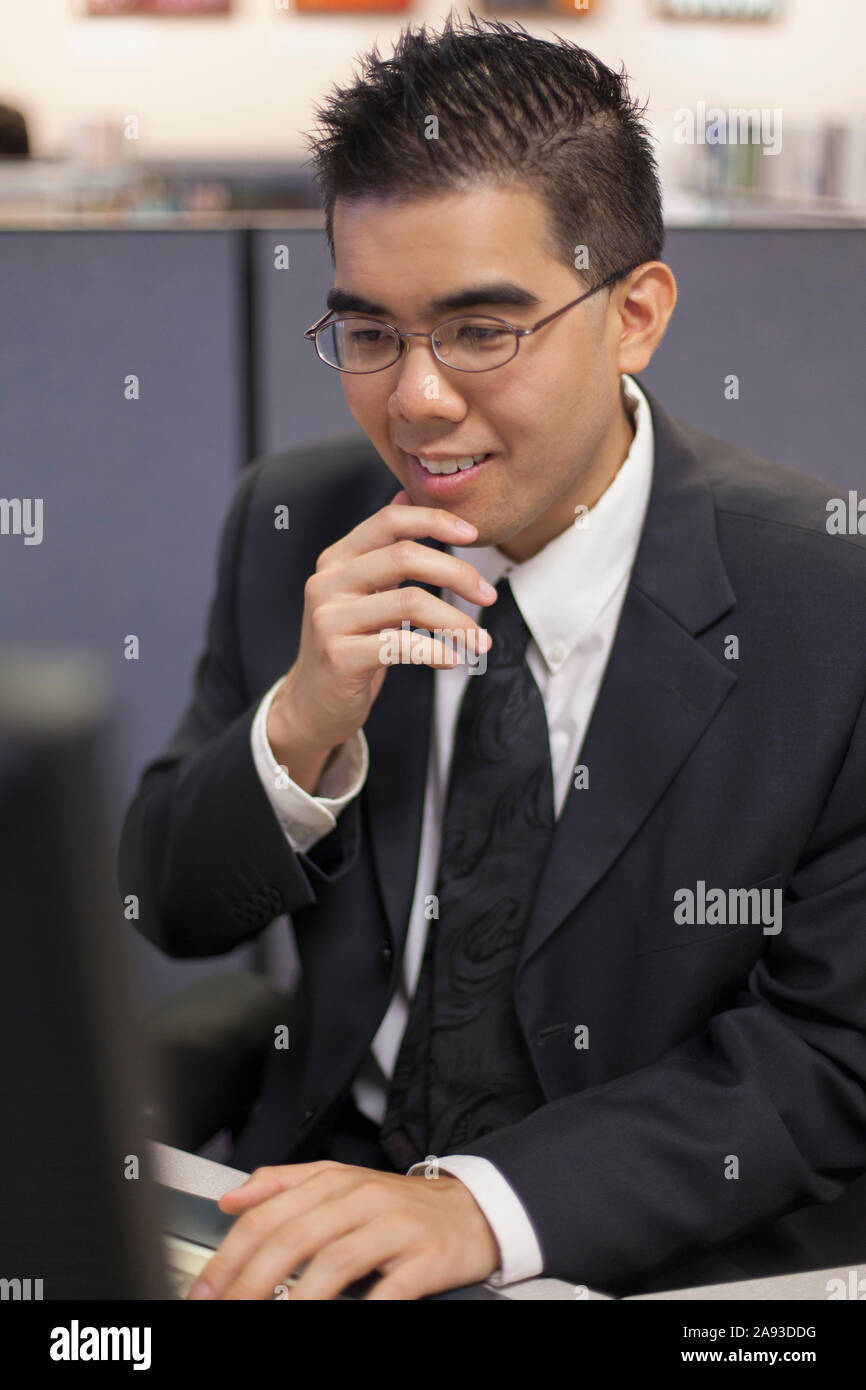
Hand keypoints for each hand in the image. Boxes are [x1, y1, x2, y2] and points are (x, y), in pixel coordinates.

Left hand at [186, 1160, 500, 1300]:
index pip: (268, 1213)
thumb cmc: (398, 1206)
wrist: (473, 1210)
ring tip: (270, 1324)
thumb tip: (231, 1199)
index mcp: (334, 1180)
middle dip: (249, 1283)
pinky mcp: (425, 1257)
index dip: (229, 1256)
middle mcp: (361, 1197)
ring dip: (294, 1302)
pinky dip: (359, 1311)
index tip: (204, 1292)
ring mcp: (394, 1226)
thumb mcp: (341, 1181)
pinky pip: (386, 1292)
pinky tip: (338, 1322)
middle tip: (227, 1310)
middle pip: (293, 1238)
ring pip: (333, 1263)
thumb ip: (284, 1184)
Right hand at [267, 491, 496, 789]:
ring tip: (479, 641)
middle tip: (488, 595)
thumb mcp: (360, 592)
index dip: (435, 521)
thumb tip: (404, 495)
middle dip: (458, 572)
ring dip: (456, 621)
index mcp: (336, 560)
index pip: (389, 522)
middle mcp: (327, 583)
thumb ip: (381, 550)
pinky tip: (451, 660)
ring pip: (410, 602)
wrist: (312, 704)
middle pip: (405, 556)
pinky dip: (436, 651)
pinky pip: (401, 645)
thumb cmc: (348, 645)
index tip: (475, 534)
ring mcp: (329, 619)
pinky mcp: (339, 656)